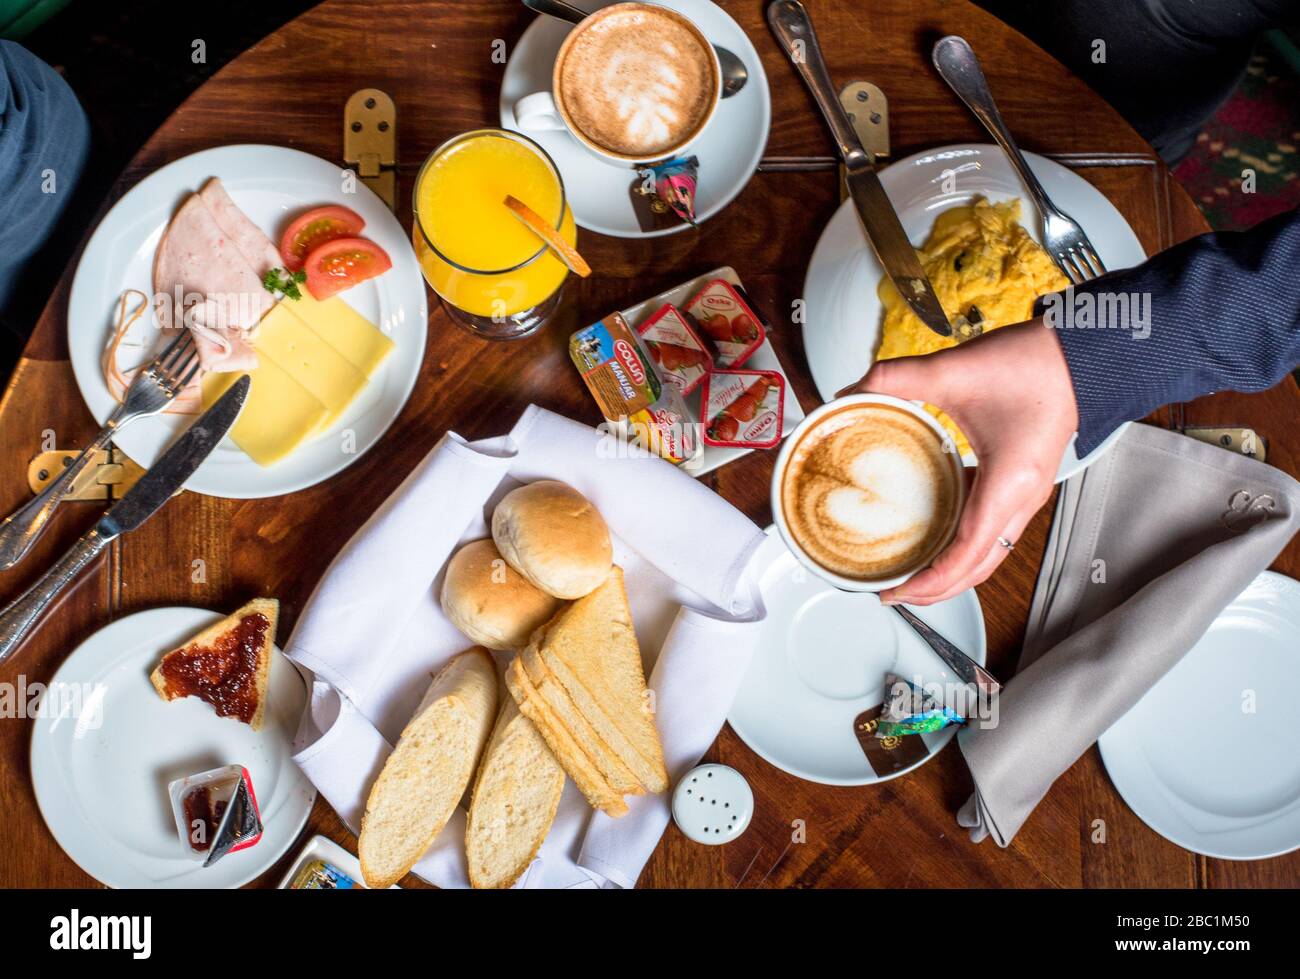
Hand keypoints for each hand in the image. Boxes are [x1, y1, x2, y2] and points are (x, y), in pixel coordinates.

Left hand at [836, 318, 1078, 604]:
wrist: (1081, 353)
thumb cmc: (1032, 364)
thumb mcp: (953, 370)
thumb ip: (895, 378)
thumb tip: (849, 391)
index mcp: (1009, 483)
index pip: (968, 553)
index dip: (931, 581)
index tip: (897, 590)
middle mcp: (1022, 499)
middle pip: (979, 567)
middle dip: (936, 588)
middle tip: (892, 591)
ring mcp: (1026, 496)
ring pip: (988, 553)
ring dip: (950, 572)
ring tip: (910, 573)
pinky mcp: (1022, 485)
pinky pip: (991, 530)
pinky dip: (961, 545)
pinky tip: (933, 536)